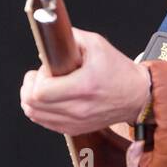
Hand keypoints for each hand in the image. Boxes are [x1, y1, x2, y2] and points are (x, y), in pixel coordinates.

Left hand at [20, 27, 150, 134]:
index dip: (37, 77)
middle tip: (42, 76)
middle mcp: (79, 108)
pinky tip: (50, 99)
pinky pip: (44, 122)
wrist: (136, 95)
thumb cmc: (118, 71)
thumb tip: (49, 38)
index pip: (41, 92)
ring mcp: (76, 122)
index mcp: (84, 86)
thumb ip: (70, 37)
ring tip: (44, 87)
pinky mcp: (74, 129)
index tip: (47, 69)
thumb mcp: (96, 44)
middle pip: (32, 104)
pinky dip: (40, 110)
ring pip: (34, 114)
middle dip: (31, 86)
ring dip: (32, 99)